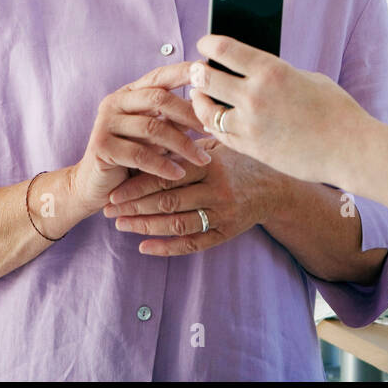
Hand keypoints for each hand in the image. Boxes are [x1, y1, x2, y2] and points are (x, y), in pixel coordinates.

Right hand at [70, 62, 211, 214]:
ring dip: (182, 145)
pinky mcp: (101, 146)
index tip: (211, 77)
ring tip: (203, 159)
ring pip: (152, 127)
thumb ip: (174, 119)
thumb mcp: (156, 135)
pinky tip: (179, 173)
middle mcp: (115, 102)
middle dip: (190, 114)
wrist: (96, 186)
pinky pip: (139, 154)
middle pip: (158, 98)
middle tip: (213, 130)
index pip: (160, 76)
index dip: (185, 73)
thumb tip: (209, 108)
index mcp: (130, 93)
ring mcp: (105, 122)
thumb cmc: (132, 159)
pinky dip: (162, 165)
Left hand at [101, 135, 280, 255]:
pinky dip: (167, 247)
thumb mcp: (217, 146)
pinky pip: (192, 244)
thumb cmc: (240, 160)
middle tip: (108, 210)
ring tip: (120, 225)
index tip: (113, 191)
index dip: (137, 185)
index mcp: (212, 165)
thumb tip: (144, 140)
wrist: (279, 186)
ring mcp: (223, 215)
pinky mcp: (227, 233)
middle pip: (168, 202)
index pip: (167, 176)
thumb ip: (184, 146)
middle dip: (134, 207)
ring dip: (145, 227)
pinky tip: (144, 247)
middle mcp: (218, 191)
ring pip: (177, 225)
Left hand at [185, 36, 371, 184]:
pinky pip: (219, 134)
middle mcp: (255, 96)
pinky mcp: (251, 149)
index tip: (205, 44)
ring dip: (200, 100)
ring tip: (200, 95)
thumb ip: (275, 74)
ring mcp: (250, 125)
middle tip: (197, 70)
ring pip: (206, 110)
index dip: (208, 43)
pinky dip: (213, 124)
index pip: (222, 48)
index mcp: (271, 70)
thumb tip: (251, 71)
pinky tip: (214, 118)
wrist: (351, 150)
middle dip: (198, 71)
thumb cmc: (336, 110)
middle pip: (205, 78)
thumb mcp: (307, 78)